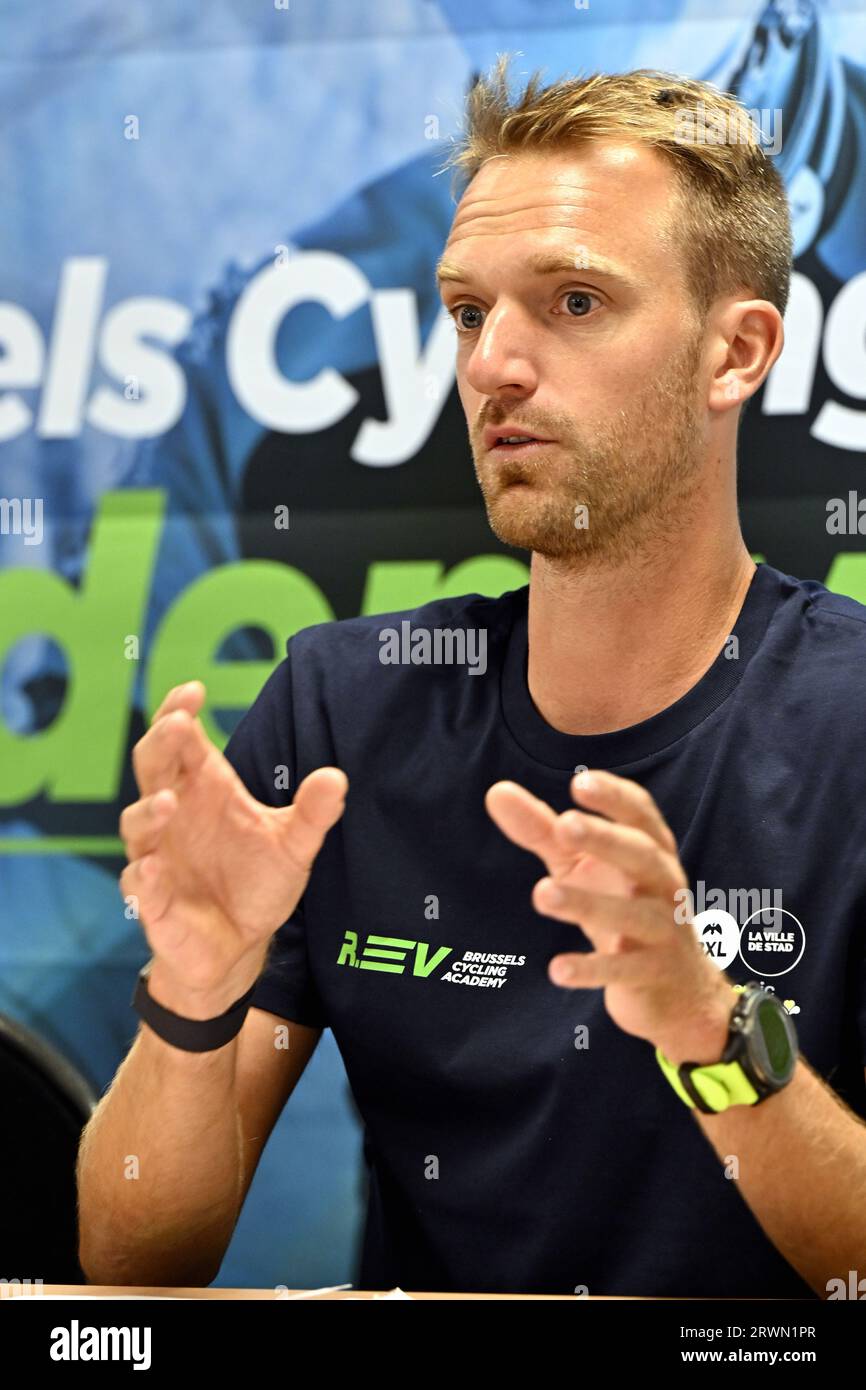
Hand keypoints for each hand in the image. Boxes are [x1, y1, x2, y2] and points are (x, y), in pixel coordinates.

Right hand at [119, 680, 347, 1015]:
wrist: (240, 945)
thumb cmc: (257, 882)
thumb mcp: (294, 845)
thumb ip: (313, 813)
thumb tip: (336, 777)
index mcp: (204, 790)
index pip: (183, 742)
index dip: (179, 713)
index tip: (193, 691)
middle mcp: (174, 816)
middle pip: (153, 769)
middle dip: (161, 744)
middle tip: (178, 725)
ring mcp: (158, 857)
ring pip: (137, 826)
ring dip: (149, 812)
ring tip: (168, 802)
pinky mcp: (153, 903)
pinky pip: (140, 887)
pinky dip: (144, 879)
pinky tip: (153, 870)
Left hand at [485, 770, 732, 1063]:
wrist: (677, 989)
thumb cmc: (623, 907)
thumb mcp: (581, 865)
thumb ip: (542, 830)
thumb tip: (495, 792)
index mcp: (651, 850)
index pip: (641, 814)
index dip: (614, 797)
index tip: (580, 782)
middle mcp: (664, 884)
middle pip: (642, 855)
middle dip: (606, 839)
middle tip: (564, 825)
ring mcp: (665, 930)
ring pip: (634, 914)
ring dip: (588, 903)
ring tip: (542, 894)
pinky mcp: (654, 973)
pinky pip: (624, 970)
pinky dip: (592, 969)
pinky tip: (557, 968)